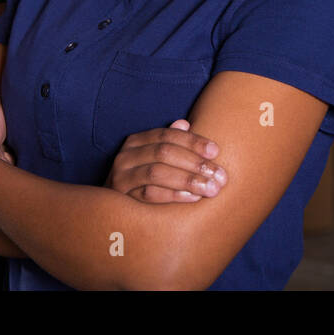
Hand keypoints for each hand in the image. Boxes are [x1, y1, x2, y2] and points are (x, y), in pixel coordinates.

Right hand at [105, 119, 227, 202]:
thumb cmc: (141, 180)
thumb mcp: (153, 158)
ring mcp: (121, 178)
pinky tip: (193, 198)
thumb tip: (186, 123)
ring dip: (188, 180)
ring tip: (211, 188)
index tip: (216, 151)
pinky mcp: (122, 199)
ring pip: (157, 173)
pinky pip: (150, 195)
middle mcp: (126, 156)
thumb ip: (170, 142)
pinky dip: (173, 195)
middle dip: (195, 163)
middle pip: (164, 153)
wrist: (112, 211)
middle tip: (220, 175)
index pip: (168, 135)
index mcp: (136, 141)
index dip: (193, 142)